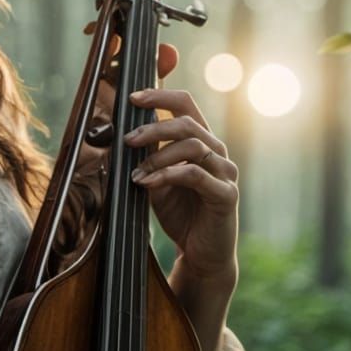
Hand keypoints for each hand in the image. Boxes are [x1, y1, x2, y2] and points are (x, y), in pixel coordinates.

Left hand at [124, 46, 238, 282]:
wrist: (202, 254)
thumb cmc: (180, 213)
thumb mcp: (156, 179)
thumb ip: (148, 156)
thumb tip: (123, 134)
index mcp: (202, 141)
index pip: (186, 105)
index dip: (160, 96)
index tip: (133, 97)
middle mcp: (217, 152)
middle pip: (187, 122)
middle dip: (153, 128)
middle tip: (128, 140)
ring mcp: (225, 172)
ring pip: (193, 145)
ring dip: (158, 155)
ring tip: (137, 172)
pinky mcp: (226, 195)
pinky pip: (196, 175)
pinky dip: (168, 175)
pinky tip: (148, 183)